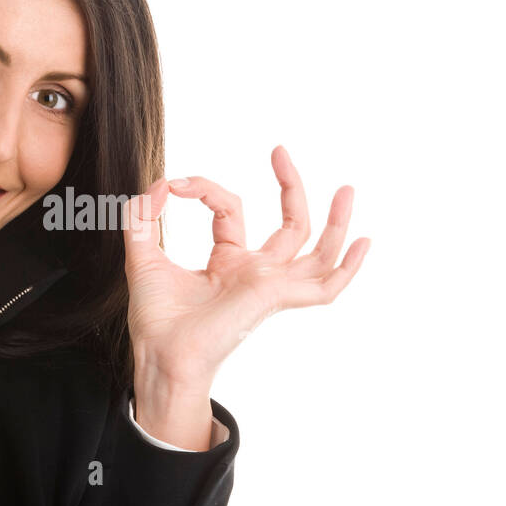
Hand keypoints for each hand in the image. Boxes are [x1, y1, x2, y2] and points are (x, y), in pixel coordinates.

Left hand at [123, 145, 369, 389]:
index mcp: (229, 263)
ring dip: (336, 221)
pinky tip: (363, 242)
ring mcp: (270, 285)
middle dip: (290, 186)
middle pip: (291, 225)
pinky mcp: (275, 296)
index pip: (230, 210)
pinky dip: (347, 268)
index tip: (174, 184)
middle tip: (280, 150)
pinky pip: (324, 287)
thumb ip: (142, 217)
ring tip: (348, 188)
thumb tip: (159, 185)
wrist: (160, 354)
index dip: (203, 189)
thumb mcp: (143, 256)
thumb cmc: (157, 320)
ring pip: (317, 251)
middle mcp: (256, 273)